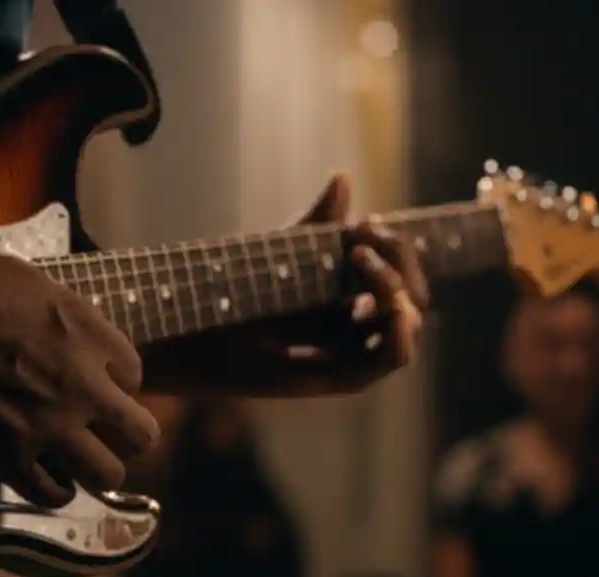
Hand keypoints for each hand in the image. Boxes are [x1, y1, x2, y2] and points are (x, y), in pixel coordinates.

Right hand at [0, 239, 159, 506]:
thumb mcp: (39, 286)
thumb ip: (73, 322)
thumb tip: (88, 346)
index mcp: (90, 336)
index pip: (134, 375)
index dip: (114, 381)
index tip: (92, 381)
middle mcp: (82, 387)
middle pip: (141, 435)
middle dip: (125, 433)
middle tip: (101, 430)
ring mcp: (48, 427)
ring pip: (108, 475)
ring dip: (96, 467)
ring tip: (76, 459)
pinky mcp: (8, 458)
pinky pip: (53, 495)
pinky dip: (54, 488)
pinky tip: (44, 474)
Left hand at [142, 174, 427, 395]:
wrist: (188, 333)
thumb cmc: (225, 296)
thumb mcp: (279, 254)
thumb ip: (316, 224)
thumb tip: (343, 178)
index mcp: (343, 299)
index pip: (400, 276)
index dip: (396, 250)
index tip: (366, 222)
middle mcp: (352, 329)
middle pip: (411, 298)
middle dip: (401, 262)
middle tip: (364, 236)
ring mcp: (348, 354)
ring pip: (407, 326)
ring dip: (399, 290)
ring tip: (365, 260)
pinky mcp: (337, 377)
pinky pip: (390, 359)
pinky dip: (399, 329)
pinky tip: (384, 302)